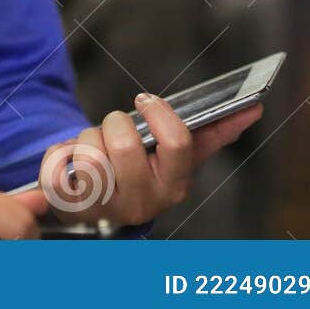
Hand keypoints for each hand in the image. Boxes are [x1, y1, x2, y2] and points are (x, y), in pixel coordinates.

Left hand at [38, 97, 262, 226]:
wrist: (97, 204)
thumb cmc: (139, 170)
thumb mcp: (174, 155)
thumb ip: (212, 132)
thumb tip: (253, 108)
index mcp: (173, 188)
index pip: (178, 143)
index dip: (160, 112)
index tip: (145, 99)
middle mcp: (141, 204)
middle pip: (126, 142)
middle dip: (114, 123)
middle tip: (114, 131)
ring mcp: (103, 209)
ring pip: (90, 150)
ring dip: (86, 138)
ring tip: (93, 150)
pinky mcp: (66, 207)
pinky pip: (57, 162)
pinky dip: (59, 152)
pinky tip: (69, 163)